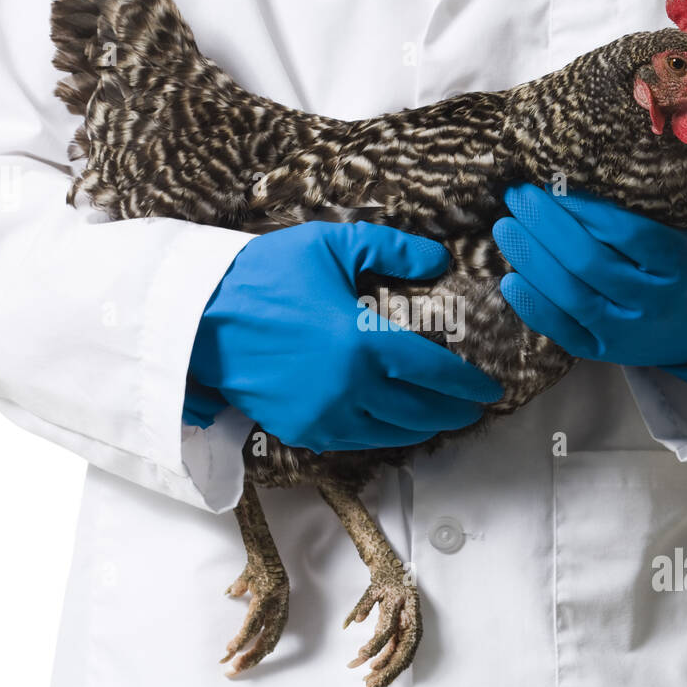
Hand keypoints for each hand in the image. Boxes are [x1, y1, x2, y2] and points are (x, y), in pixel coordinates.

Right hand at [185, 221, 502, 451]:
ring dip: (421, 428)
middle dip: (452, 412)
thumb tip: (437, 259)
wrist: (197, 320)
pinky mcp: (299, 429)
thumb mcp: (330, 246)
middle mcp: (350, 389)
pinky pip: (353, 440)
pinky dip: (380, 435)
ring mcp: (323, 415)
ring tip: (437, 419)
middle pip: (419, 411)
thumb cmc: (263, 276)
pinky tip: (390, 425)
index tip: (488, 390)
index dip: (467, 384)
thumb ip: (391, 249)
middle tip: (472, 410)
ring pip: (390, 434)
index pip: (434, 372)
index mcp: (363, 343)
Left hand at [493, 182, 686, 394]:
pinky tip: (510, 279)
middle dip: (546, 227)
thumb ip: (671, 182)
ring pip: (572, 296)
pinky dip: (534, 307)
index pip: (627, 233)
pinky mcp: (605, 351)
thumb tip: (632, 130)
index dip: (585, 208)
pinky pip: (563, 332)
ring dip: (531, 261)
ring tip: (505, 228)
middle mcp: (655, 300)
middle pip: (590, 263)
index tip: (552, 181)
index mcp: (680, 262)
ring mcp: (629, 331)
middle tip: (518, 196)